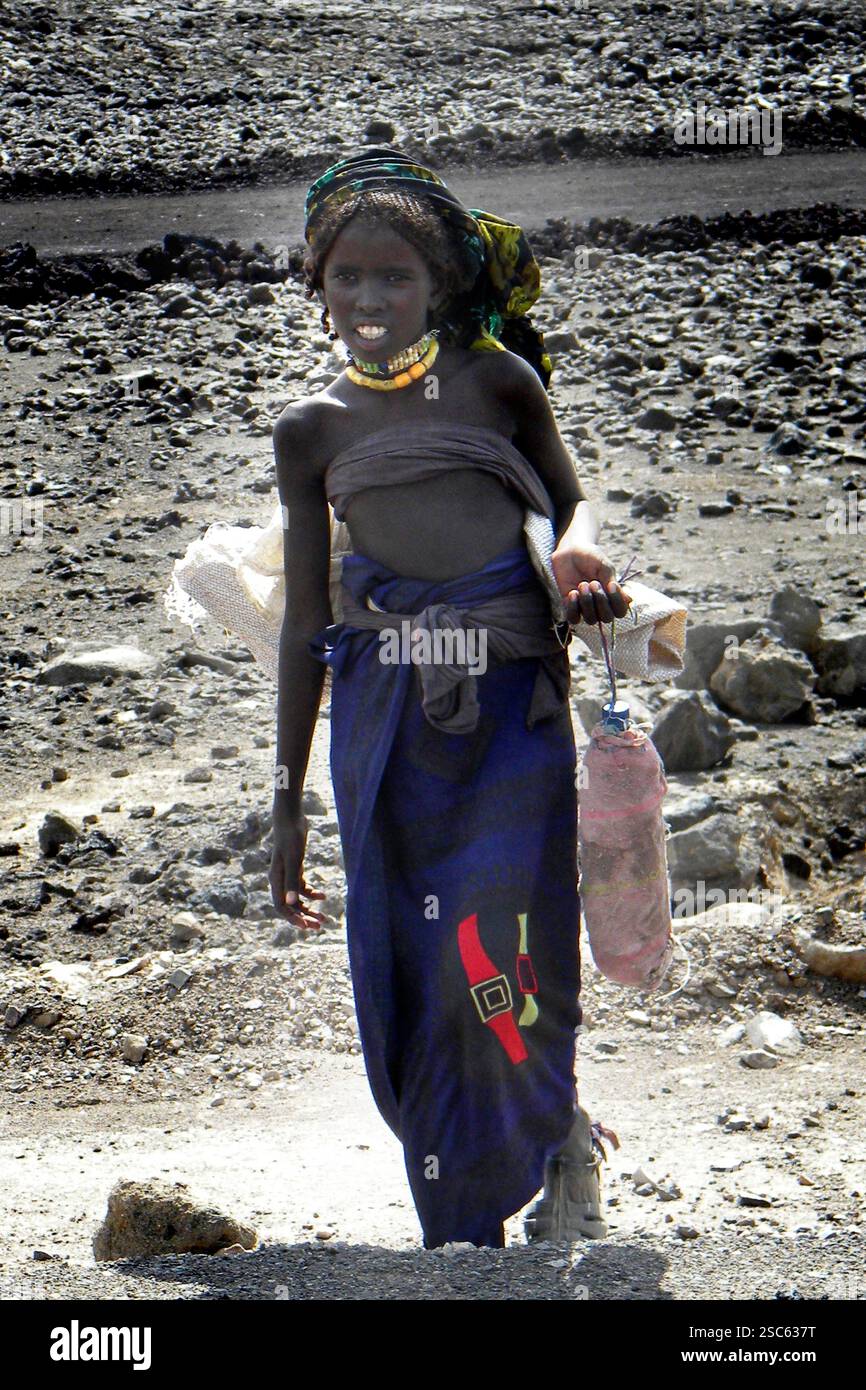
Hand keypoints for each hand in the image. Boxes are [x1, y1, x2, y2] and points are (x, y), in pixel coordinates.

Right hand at [269, 809, 327, 931]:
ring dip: (309, 909)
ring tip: (324, 917)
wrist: (290, 818)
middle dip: (304, 917)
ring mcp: (287, 875)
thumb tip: (291, 903)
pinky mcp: (295, 868)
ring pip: (297, 899)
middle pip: (290, 906)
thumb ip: (292, 881)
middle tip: (320, 926)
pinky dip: (312, 893)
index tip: (306, 926)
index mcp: (276, 880)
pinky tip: (323, 896)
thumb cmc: (290, 837)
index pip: (281, 907)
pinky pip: (302, 887)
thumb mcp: (294, 860)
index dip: (293, 919)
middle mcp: (279, 880)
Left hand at [551, 543, 632, 625]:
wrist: (569, 551)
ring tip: (583, 584)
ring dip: (587, 603)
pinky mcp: (570, 607)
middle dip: (601, 601)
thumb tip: (629, 600)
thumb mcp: (604, 566)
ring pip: (591, 619)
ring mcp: (585, 608)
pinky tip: (573, 593)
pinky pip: (574, 618)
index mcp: (613, 597)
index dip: (617, 602)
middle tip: (593, 582)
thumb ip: (612, 583)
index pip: (620, 611)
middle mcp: (600, 606)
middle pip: (607, 618)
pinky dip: (574, 608)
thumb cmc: (591, 558)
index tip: (611, 585)